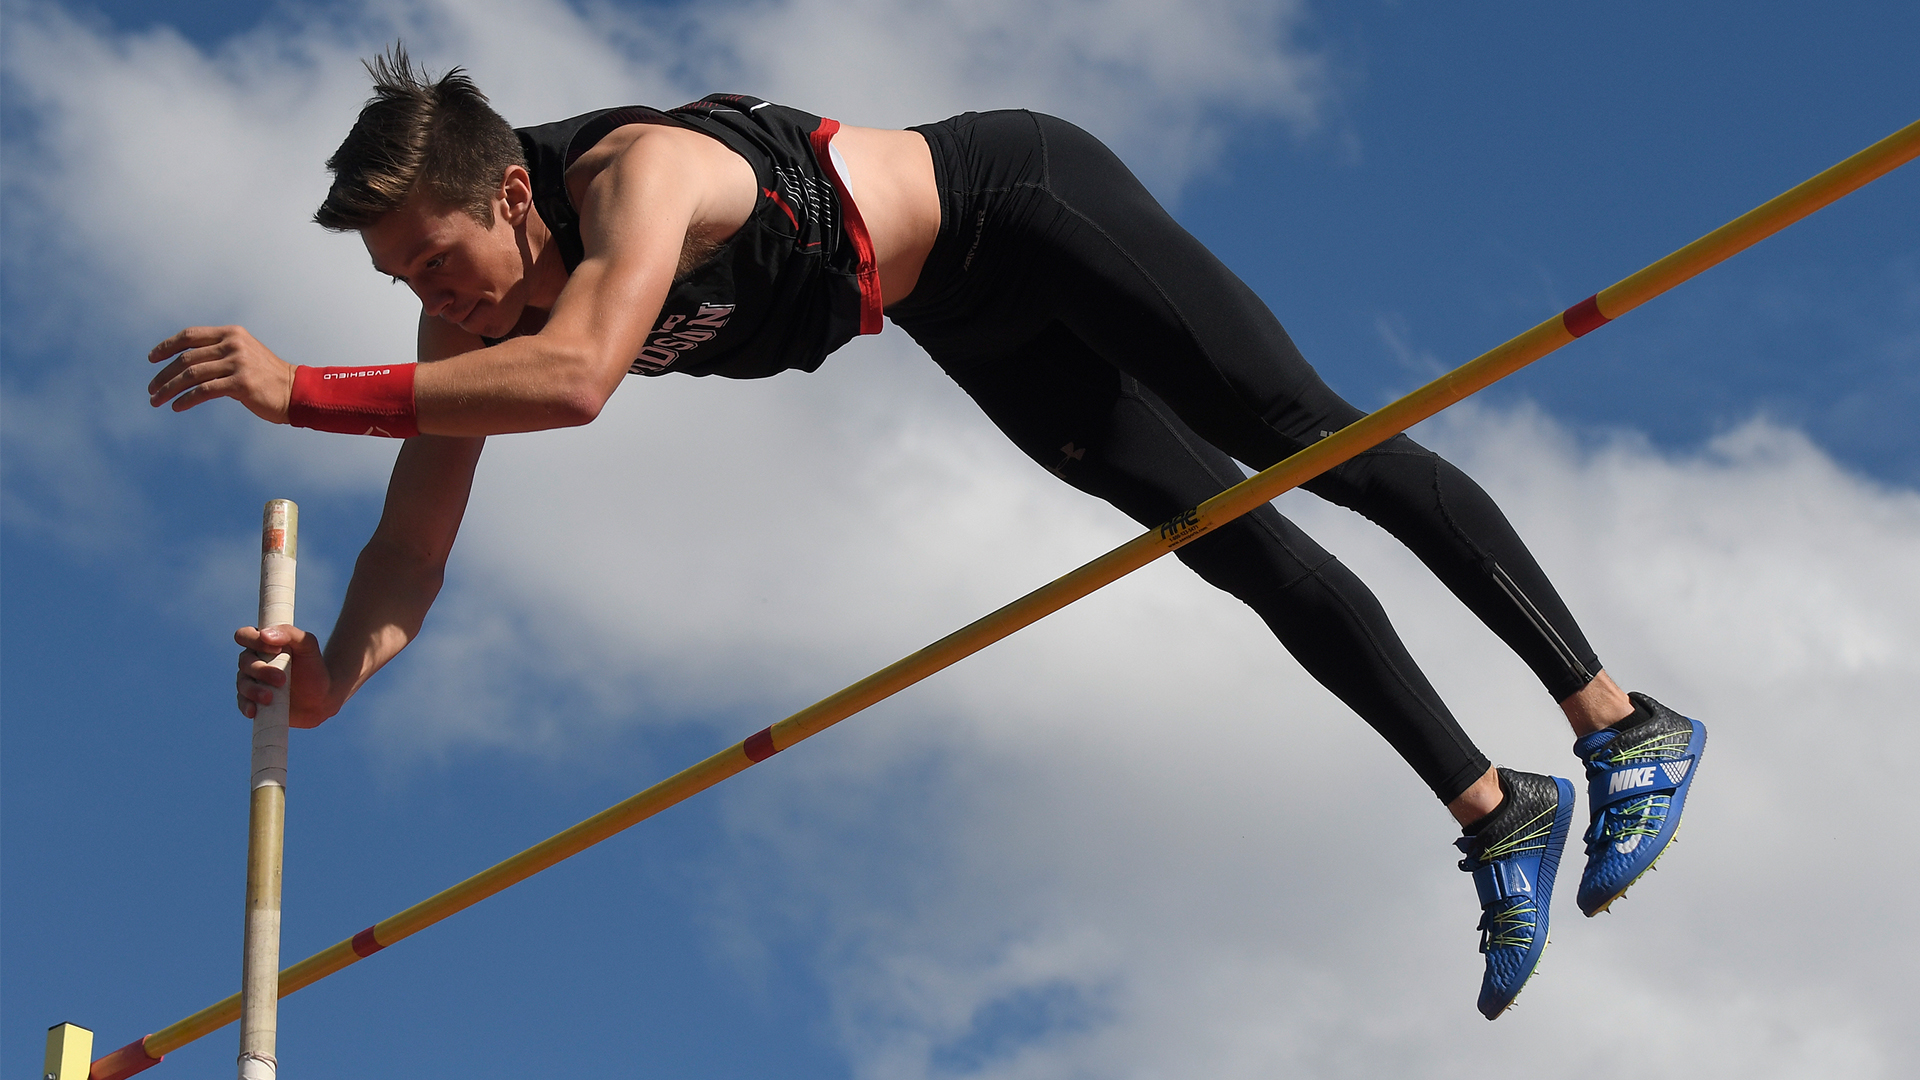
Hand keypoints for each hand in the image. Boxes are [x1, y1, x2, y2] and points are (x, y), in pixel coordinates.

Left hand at [149, 326, 295, 423]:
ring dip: (169, 388)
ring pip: (191, 375)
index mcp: (232, 334)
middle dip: (163, 375)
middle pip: (186, 358)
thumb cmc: (268, 378)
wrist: (297, 392)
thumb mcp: (244, 355)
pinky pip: (204, 391)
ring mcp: (238, 363)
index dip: (167, 346)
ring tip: (157, 400)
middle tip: (151, 389)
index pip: (190, 336)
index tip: (152, 359)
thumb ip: (219, 353)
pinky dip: (186, 399)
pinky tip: (176, 406)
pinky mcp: (241, 383)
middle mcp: (234, 345)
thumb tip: (185, 363)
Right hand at [235, 623, 334, 728]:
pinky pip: (242, 703)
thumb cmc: (313, 668)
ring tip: (270, 698)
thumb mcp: (308, 646)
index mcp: (262, 644)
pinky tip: (254, 710)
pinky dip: (246, 706)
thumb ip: (290, 634)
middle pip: (244, 662)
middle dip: (261, 671)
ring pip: (242, 683)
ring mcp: (251, 682)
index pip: (244, 635)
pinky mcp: (253, 701)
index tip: (276, 649)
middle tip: (282, 679)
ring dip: (254, 690)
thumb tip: (264, 634)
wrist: (322, 698)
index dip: (253, 640)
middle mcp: (253, 662)